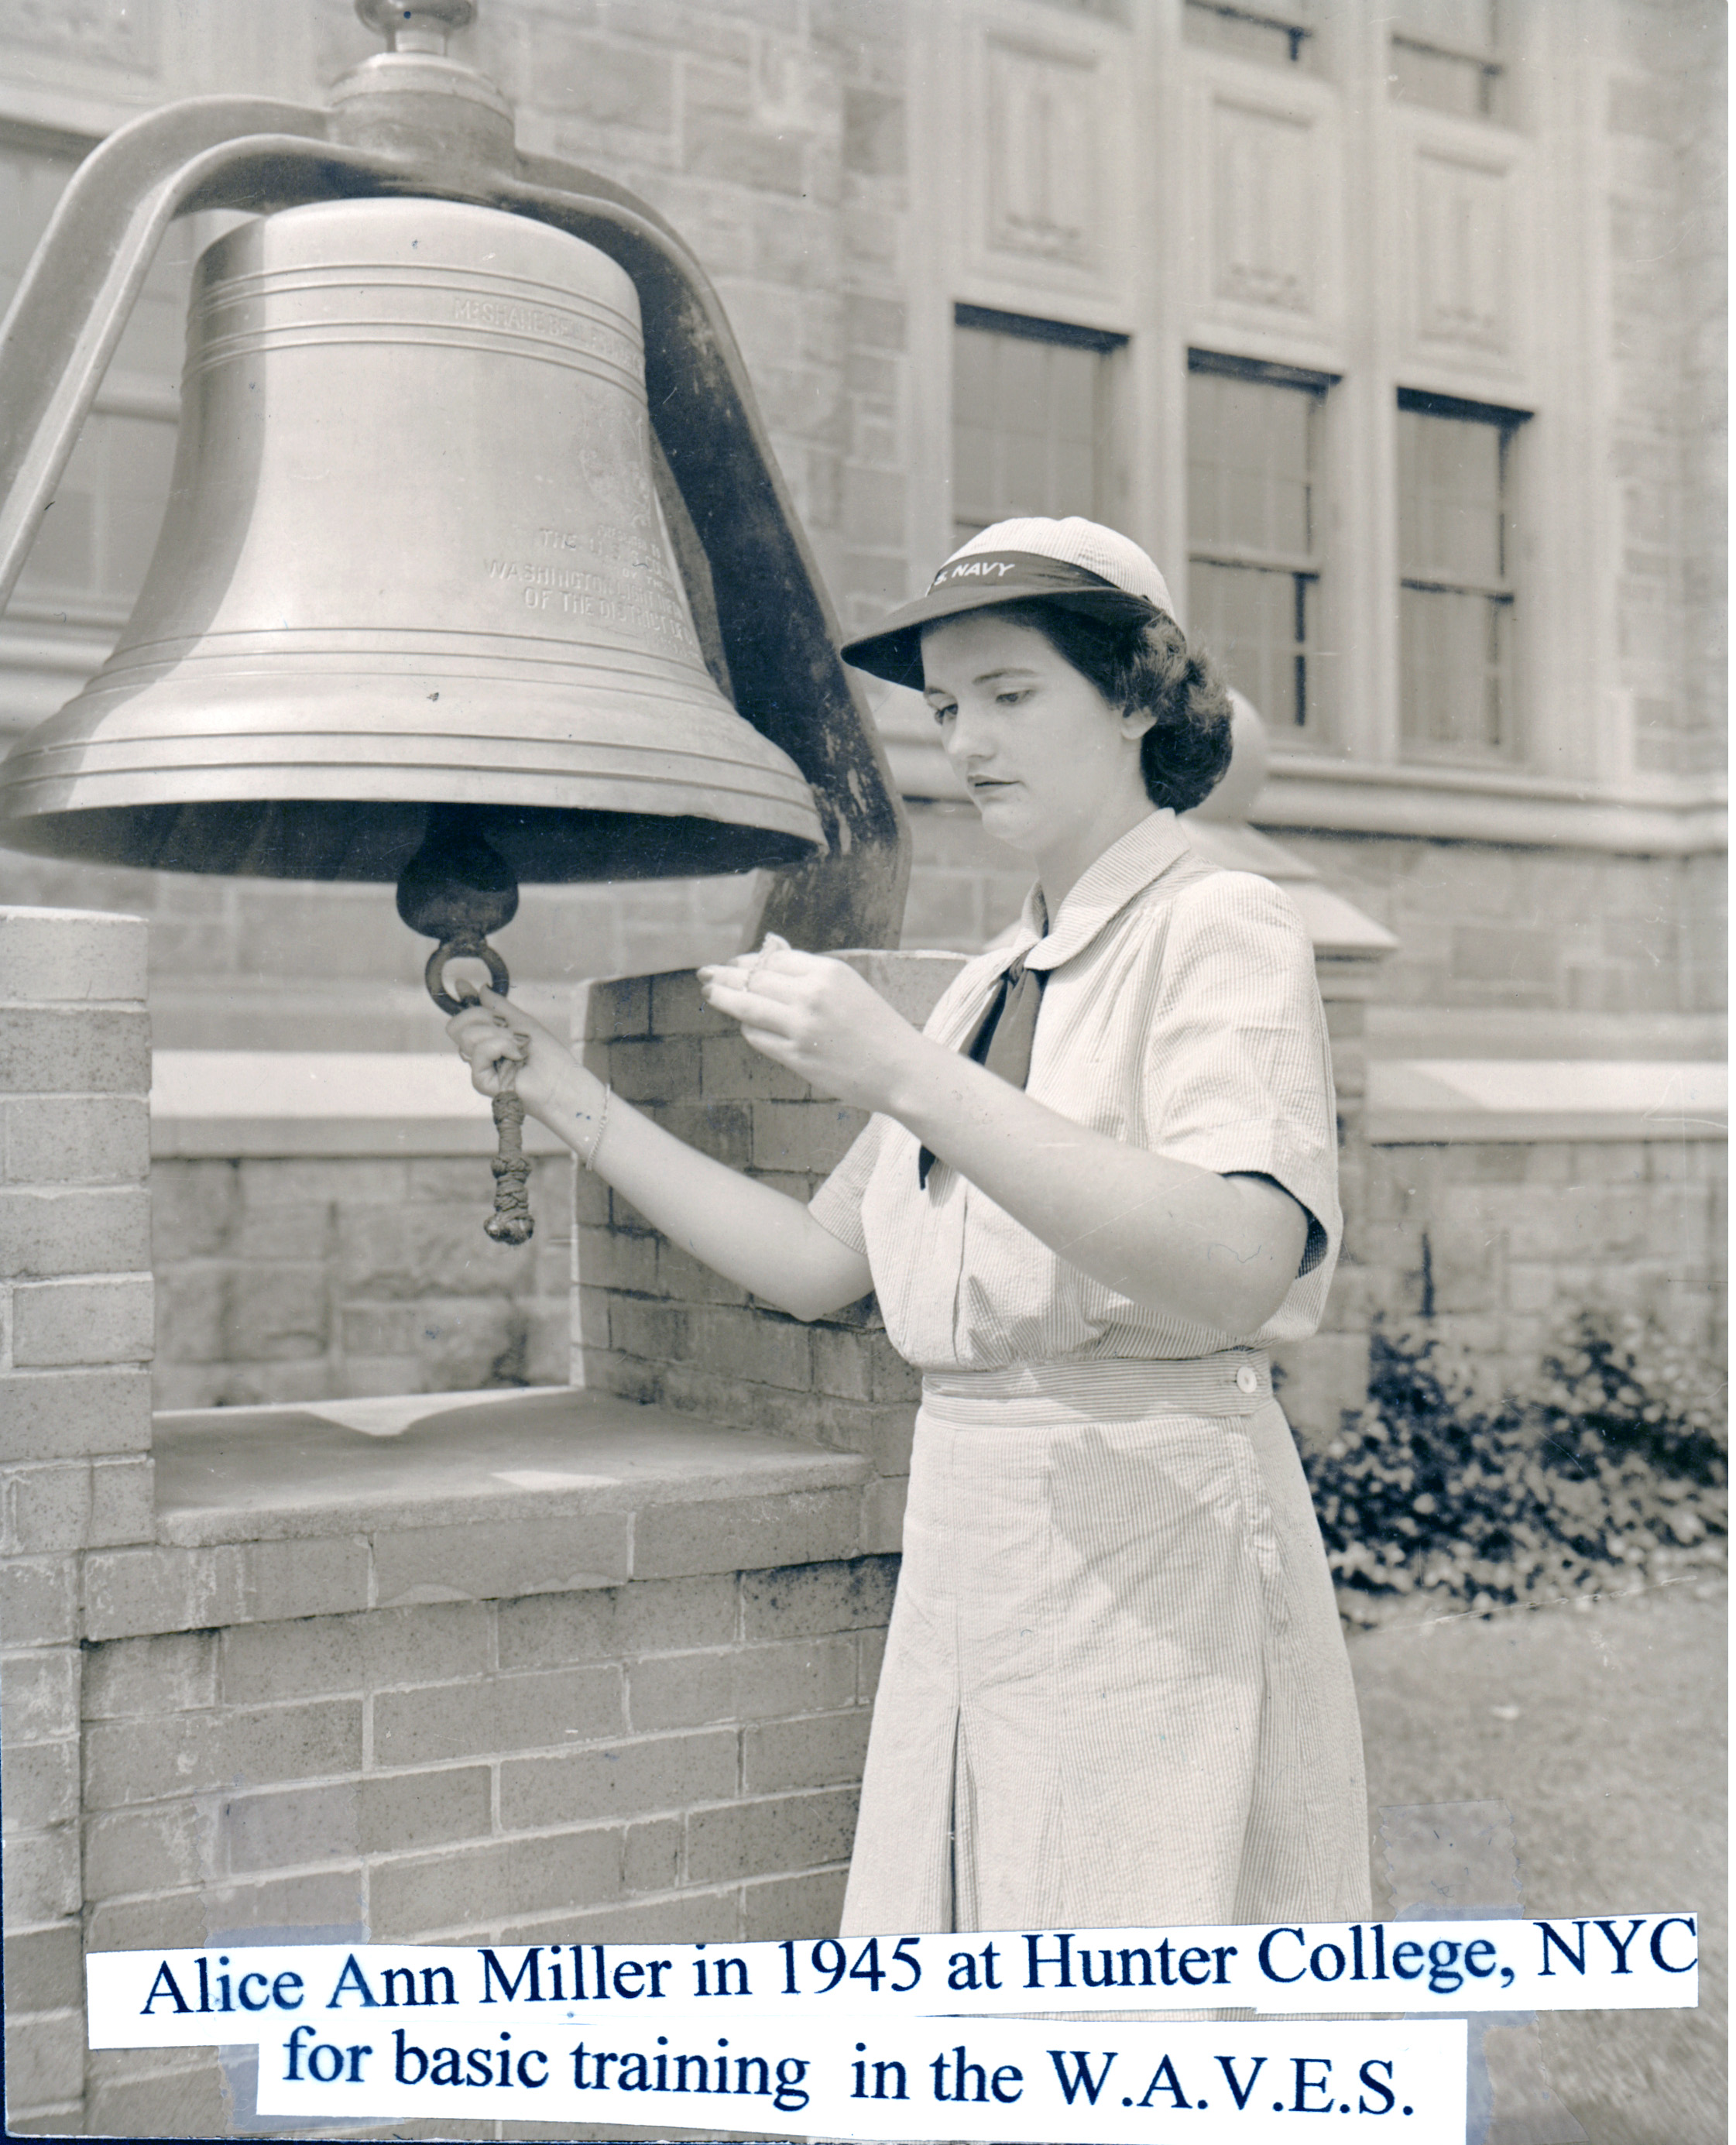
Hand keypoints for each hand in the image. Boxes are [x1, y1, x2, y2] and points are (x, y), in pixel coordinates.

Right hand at [446, 987, 570, 1115]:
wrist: (560, 1080)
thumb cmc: (546, 1054)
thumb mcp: (522, 1021)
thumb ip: (498, 1006)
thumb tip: (478, 987)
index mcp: (489, 1037)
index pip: (466, 1016)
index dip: (463, 1000)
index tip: (461, 984)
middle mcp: (480, 1052)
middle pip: (459, 1024)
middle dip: (483, 1019)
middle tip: (510, 1030)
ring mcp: (479, 1067)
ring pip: (467, 1036)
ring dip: (499, 1035)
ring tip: (518, 1048)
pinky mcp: (481, 1081)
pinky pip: (479, 1052)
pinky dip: (500, 1047)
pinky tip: (516, 1057)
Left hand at [698, 935, 926, 1112]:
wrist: (901, 1069)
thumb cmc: (877, 1028)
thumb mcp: (849, 988)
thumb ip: (810, 975)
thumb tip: (768, 960)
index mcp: (828, 972)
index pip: (773, 960)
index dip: (747, 961)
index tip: (732, 964)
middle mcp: (812, 995)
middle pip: (754, 979)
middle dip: (725, 976)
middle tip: (706, 974)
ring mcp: (802, 1027)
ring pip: (748, 1006)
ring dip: (724, 999)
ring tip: (711, 993)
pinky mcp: (797, 1056)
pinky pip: (758, 1036)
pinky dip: (749, 1028)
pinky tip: (747, 1025)